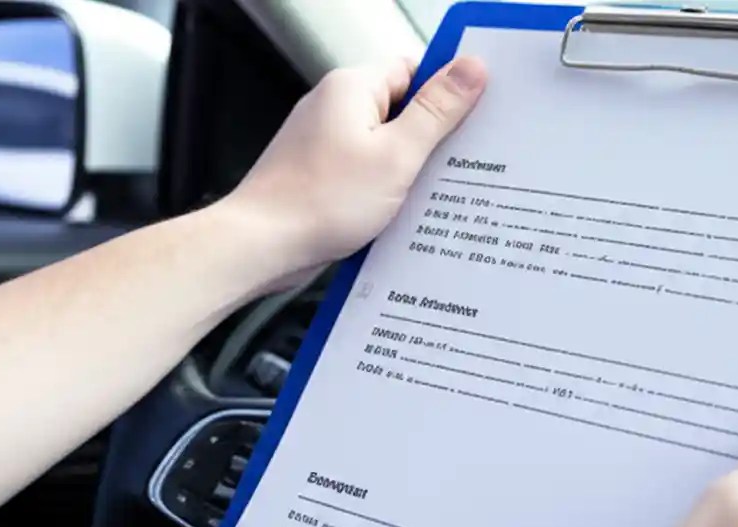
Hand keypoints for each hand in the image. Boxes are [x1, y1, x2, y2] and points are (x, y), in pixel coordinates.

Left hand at [225, 56, 487, 282]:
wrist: (261, 246)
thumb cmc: (318, 201)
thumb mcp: (396, 155)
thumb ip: (436, 111)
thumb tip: (471, 68)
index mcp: (352, 88)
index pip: (414, 69)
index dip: (447, 90)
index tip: (476, 112)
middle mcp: (334, 108)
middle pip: (401, 108)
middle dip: (432, 137)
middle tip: (459, 163)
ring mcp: (325, 142)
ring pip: (385, 145)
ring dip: (409, 168)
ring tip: (430, 193)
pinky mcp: (321, 174)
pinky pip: (366, 171)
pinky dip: (385, 188)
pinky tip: (400, 212)